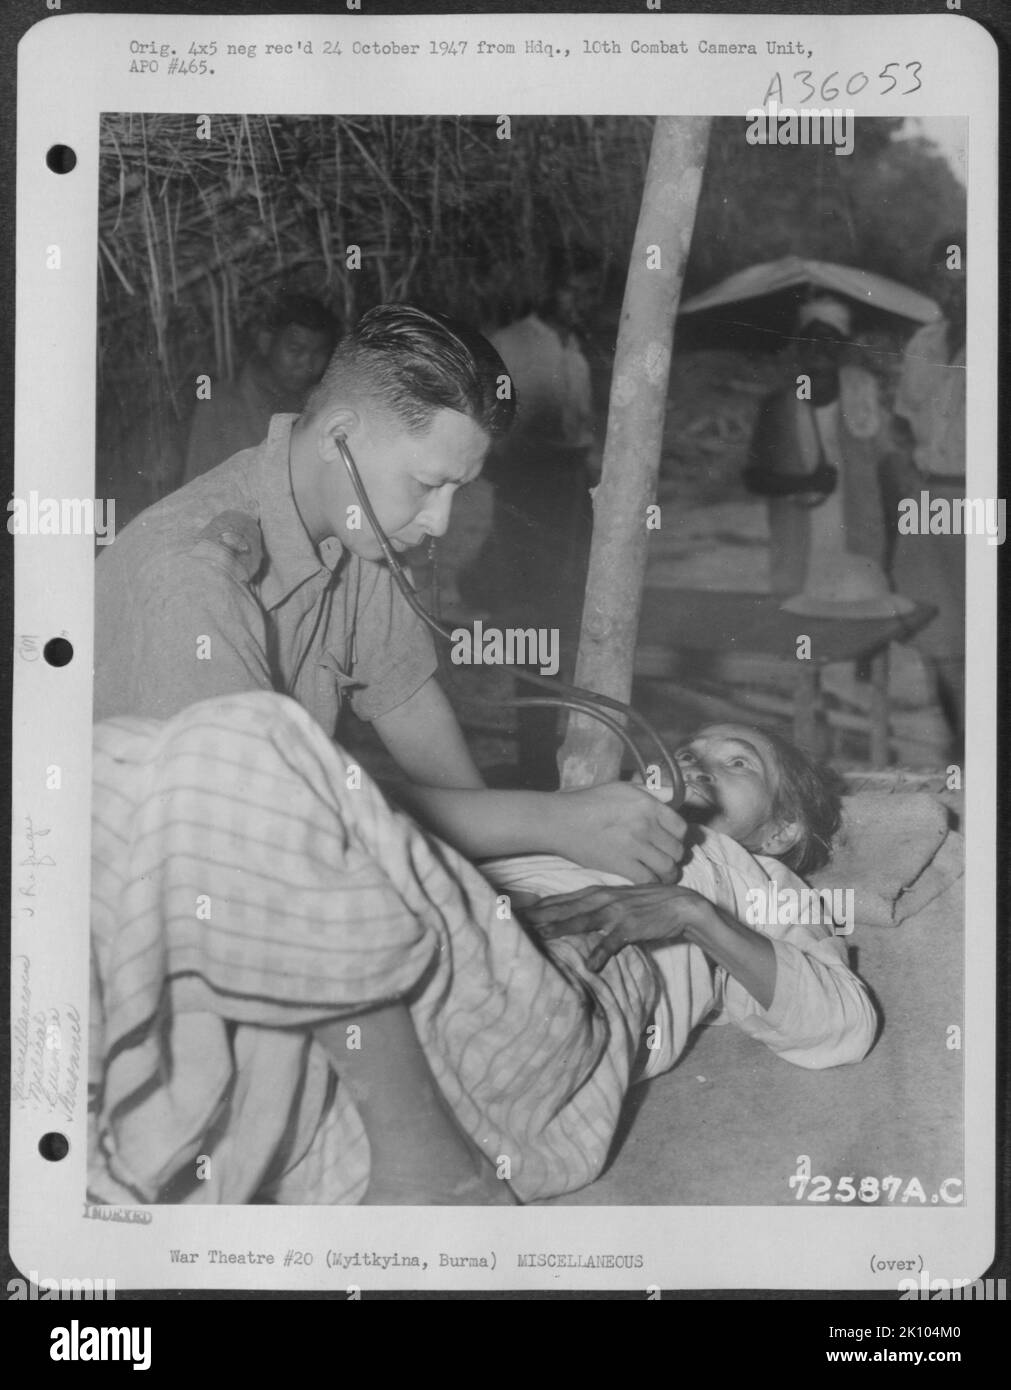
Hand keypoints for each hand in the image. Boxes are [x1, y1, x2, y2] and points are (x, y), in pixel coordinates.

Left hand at [527, 883, 715, 971]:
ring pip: (582, 921)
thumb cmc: (644, 905)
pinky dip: (601, 952)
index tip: (513, 910)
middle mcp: (601, 900)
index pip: (559, 900)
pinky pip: (613, 941)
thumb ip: (591, 908)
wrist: (679, 905)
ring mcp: (615, 913)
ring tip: (541, 935)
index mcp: (595, 894)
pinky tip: (590, 964)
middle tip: (514, 921)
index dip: (536, 906)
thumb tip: (566, 916)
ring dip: (561, 927)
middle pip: (563, 908)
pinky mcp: (631, 927)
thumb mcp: (614, 901)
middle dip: (539, 915)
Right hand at [548, 782, 687, 883]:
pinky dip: (652, 883)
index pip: (680, 827)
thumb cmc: (588, 802)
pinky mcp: (622, 865)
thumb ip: (650, 793)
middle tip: (666, 859)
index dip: (679, 837)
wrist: (561, 821)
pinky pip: (648, 879)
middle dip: (674, 857)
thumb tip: (673, 796)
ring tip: (663, 875)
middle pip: (676, 849)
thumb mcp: (622, 789)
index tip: (672, 842)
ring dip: (668, 874)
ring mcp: (635, 846)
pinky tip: (649, 882)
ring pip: (667, 867)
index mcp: (647, 804)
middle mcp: (646, 824)